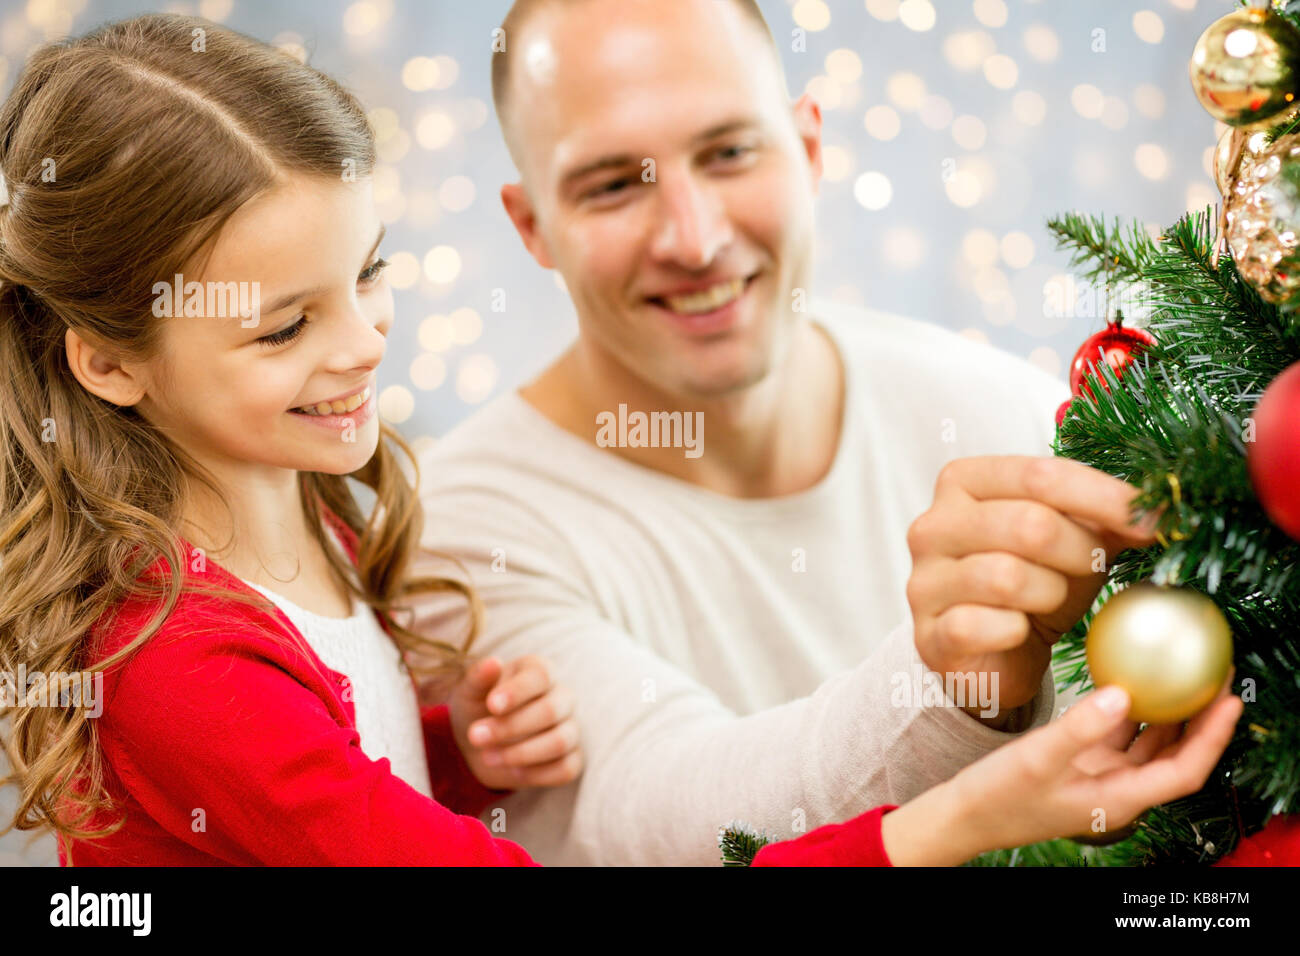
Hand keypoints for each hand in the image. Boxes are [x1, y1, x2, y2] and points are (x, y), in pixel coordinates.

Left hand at [448, 655, 582, 790]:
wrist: (481, 742)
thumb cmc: (478, 707)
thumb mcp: (470, 691)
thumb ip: (479, 677)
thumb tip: (492, 663)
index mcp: (540, 671)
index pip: (541, 675)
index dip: (518, 691)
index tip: (492, 705)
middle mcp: (562, 697)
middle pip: (550, 710)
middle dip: (510, 727)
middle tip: (475, 736)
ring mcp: (571, 728)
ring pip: (559, 742)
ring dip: (520, 753)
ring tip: (487, 757)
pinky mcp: (572, 758)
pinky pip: (565, 769)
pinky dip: (536, 774)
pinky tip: (512, 771)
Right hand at [882, 676, 1242, 864]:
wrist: (964, 815)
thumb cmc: (998, 797)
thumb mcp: (1037, 759)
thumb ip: (1080, 726)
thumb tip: (1122, 692)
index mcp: (1118, 799)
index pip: (1184, 770)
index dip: (1213, 737)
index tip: (1230, 699)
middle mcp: (1119, 790)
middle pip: (1177, 755)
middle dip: (1202, 719)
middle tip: (1217, 675)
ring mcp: (1101, 777)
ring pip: (1151, 744)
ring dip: (1173, 713)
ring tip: (1185, 674)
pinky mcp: (1083, 764)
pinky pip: (1121, 735)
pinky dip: (1134, 710)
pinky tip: (1132, 681)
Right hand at [906, 456, 1160, 722]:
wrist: (995, 651)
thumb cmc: (1037, 583)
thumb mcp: (1074, 538)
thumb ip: (1106, 514)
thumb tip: (1164, 507)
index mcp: (965, 481)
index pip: (1040, 474)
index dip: (1106, 496)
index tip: (1155, 521)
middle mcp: (933, 524)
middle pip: (1028, 524)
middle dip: (1082, 551)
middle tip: (1099, 567)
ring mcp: (923, 579)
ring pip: (1007, 577)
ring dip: (1050, 594)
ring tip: (1050, 600)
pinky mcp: (927, 633)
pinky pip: (982, 625)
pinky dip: (1015, 630)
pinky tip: (1018, 630)